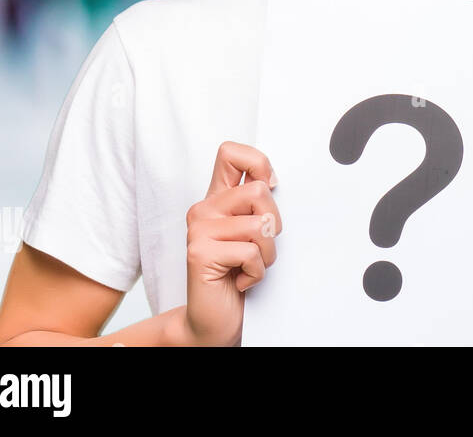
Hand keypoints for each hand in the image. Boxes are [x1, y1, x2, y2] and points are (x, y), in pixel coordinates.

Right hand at [181, 141, 281, 345]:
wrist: (214, 319)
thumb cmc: (237, 275)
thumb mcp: (252, 234)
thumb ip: (256, 204)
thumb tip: (271, 180)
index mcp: (218, 199)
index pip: (231, 154)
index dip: (258, 163)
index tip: (269, 188)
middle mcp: (204, 210)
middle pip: (259, 190)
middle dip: (273, 223)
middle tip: (258, 246)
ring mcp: (199, 230)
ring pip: (260, 224)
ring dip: (267, 254)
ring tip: (249, 266)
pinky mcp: (200, 253)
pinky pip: (251, 253)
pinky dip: (256, 272)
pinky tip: (240, 280)